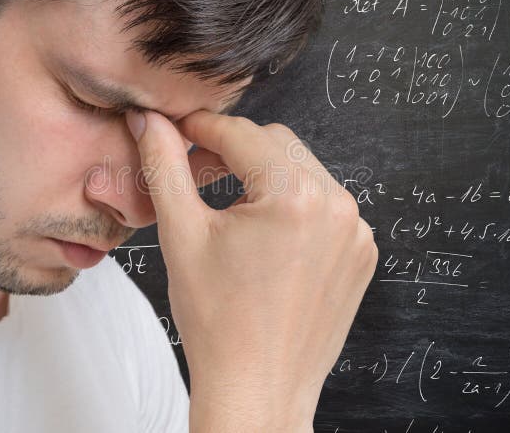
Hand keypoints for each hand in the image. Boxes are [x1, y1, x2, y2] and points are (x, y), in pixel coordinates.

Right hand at [125, 109, 377, 431]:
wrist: (257, 390)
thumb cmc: (217, 321)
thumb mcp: (181, 234)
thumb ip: (164, 165)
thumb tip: (148, 120)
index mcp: (295, 195)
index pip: (242, 133)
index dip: (201, 128)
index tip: (176, 131)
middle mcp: (337, 206)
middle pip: (277, 145)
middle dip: (234, 151)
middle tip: (196, 172)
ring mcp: (356, 231)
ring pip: (303, 172)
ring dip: (264, 177)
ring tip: (230, 211)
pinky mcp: (361, 253)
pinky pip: (325, 206)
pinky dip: (294, 207)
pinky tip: (265, 237)